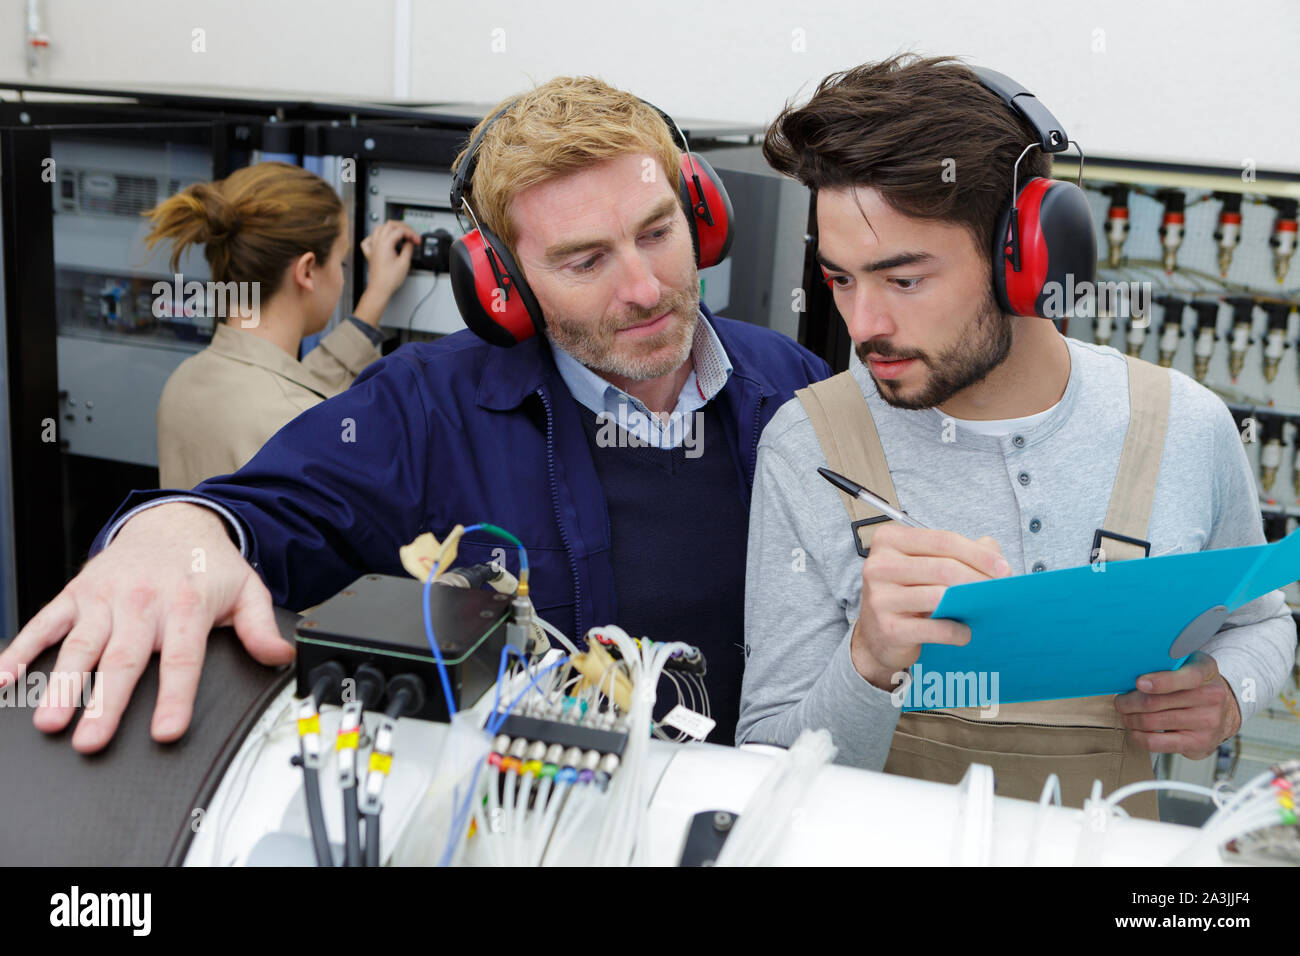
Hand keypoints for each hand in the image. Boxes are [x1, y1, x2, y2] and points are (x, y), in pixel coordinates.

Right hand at [0, 503, 292, 752]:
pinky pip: (44, 623)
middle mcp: (142, 604)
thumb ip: (261, 627)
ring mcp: (105, 599)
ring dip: (62, 684)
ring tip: (48, 720)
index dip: (174, 697)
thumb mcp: (246, 591)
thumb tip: (280, 655)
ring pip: (81, 646)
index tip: (165, 731)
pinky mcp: (77, 595)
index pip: (181, 659)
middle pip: (123, 660)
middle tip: (90, 740)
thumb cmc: (208, 566)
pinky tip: (3, 678)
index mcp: (185, 607)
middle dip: (105, 703)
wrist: (174, 521)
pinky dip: (21, 650)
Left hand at [356, 220, 421, 313]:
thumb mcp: (404, 263)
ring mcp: (373, 247)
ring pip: (380, 228)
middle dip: (403, 227)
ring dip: (392, 228)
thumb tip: (410, 242)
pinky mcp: (371, 252)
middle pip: (390, 225)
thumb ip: (408, 249)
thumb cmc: (389, 279)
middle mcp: (377, 243)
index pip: (400, 230)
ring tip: (400, 233)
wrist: (379, 289)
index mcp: (385, 244)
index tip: (417, 240)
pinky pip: (370, 239)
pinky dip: (376, 236)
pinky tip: (382, 239)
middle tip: (411, 234)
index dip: (411, 233)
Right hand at [851, 524, 1011, 690]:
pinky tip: (964, 632)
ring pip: (939, 596)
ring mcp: (880, 598)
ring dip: (970, 604)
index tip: (1003, 568)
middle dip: (978, 579)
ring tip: (984, 608)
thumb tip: (993, 551)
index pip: (942, 540)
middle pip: (943, 567)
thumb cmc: (906, 593)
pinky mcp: (888, 628)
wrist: (877, 634)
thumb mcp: (926, 564)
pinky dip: (957, 631)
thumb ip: (960, 551)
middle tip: (999, 590)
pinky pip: (935, 628)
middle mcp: (879, 566)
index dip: (978, 554)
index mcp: (888, 540)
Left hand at [1114, 652, 1241, 758]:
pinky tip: (1135, 730)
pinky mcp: (1199, 743)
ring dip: (1130, 718)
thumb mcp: (1186, 664)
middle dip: (1129, 702)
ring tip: (1126, 714)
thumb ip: (1164, 662)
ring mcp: (1208, 721)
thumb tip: (1128, 669)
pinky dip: (1138, 736)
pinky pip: (1156, 742)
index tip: (1139, 683)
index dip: (1160, 681)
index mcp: (1206, 670)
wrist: (1222, 711)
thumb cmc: (1193, 684)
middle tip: (1120, 702)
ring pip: (1152, 721)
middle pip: (1156, 702)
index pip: (1186, 676)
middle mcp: (1212, 696)